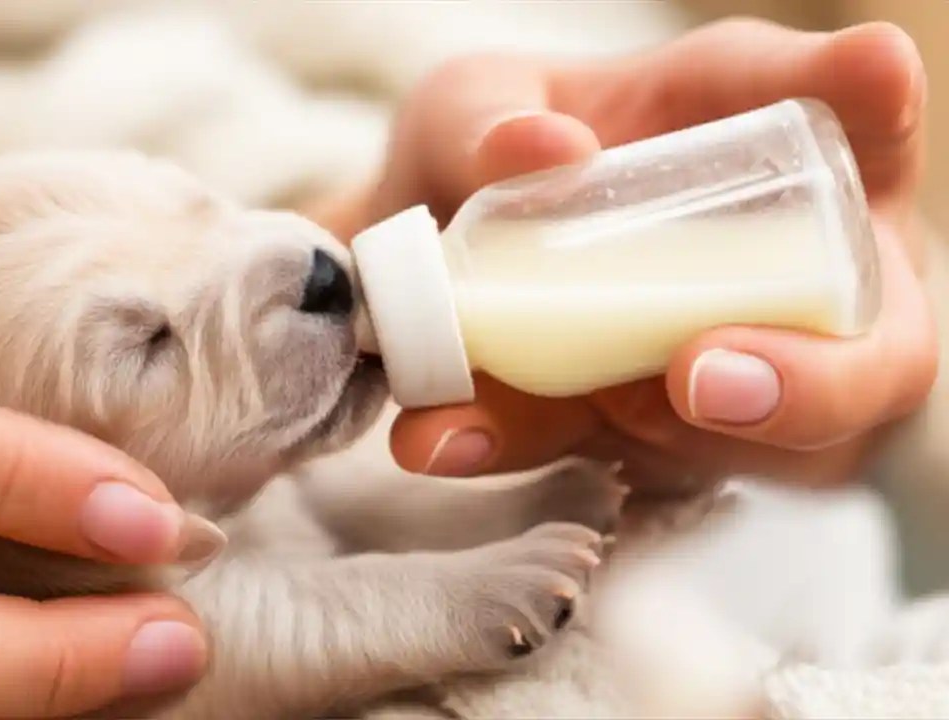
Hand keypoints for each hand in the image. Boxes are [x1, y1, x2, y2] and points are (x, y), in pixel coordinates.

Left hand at [356, 20, 934, 489]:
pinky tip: (451, 437)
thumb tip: (545, 152)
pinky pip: (643, 474)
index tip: (869, 76)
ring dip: (679, 442)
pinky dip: (543, 453)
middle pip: (879, 342)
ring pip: (781, 443)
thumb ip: (487, 121)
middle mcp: (786, 262)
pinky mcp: (663, 442)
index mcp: (755, 135)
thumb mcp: (467, 112)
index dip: (867, 96)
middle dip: (812, 379)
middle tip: (700, 377)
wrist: (424, 269)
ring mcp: (742, 368)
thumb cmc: (480, 161)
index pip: (849, 104)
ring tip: (573, 408)